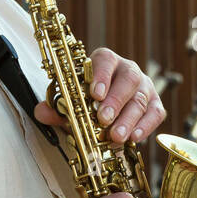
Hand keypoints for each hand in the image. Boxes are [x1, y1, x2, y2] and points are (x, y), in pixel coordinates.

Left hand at [34, 48, 165, 143]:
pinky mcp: (155, 104)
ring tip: (116, 136)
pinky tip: (134, 137)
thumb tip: (41, 112)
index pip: (105, 60)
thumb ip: (57, 107)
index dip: (102, 75)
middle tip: (104, 119)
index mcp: (105, 62)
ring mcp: (144, 87)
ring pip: (141, 98)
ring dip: (129, 118)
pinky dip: (146, 126)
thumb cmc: (89, 102)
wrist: (108, 109)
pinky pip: (156, 113)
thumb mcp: (71, 103)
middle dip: (116, 100)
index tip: (95, 94)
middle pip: (128, 79)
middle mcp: (127, 70)